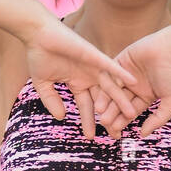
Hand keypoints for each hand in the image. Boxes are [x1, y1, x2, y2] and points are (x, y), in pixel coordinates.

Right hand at [24, 19, 143, 139]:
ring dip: (121, 100)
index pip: (86, 106)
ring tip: (131, 114)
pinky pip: (110, 66)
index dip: (88, 121)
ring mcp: (93, 66)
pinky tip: (133, 82)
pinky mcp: (94, 55)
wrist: (37, 33)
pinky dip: (121, 73)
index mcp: (78, 83)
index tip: (91, 137)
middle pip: (102, 101)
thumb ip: (52, 101)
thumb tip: (61, 117)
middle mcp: (89, 76)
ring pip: (110, 87)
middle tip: (117, 134)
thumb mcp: (44, 84)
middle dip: (109, 117)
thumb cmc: (39, 54)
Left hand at [90, 31, 170, 138]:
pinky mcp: (120, 61)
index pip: (129, 112)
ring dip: (106, 100)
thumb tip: (143, 135)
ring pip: (112, 90)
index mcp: (144, 96)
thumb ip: (158, 119)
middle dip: (112, 113)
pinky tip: (102, 93)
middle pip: (118, 102)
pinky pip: (111, 74)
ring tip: (100, 111)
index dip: (122, 121)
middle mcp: (133, 86)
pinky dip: (106, 84)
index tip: (115, 131)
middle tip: (104, 122)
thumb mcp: (170, 102)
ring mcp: (125, 74)